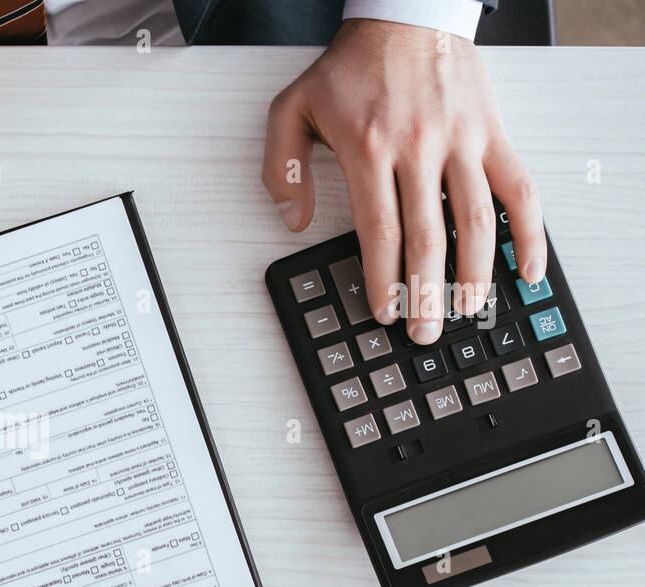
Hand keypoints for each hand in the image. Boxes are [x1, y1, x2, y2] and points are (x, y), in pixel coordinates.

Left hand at [262, 18, 545, 344]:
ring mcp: (460, 141)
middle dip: (425, 292)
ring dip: (476, 273)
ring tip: (469, 310)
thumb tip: (293, 221)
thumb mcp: (292, 109)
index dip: (383, 278)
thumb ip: (282, 167)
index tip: (383, 310)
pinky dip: (530, 231)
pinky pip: (520, 188)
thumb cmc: (349, 68)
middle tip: (423, 330)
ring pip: (477, 220)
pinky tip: (529, 267)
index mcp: (369, 150)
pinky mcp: (492, 132)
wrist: (404, 16)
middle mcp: (418, 147)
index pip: (380, 230)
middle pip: (428, 237)